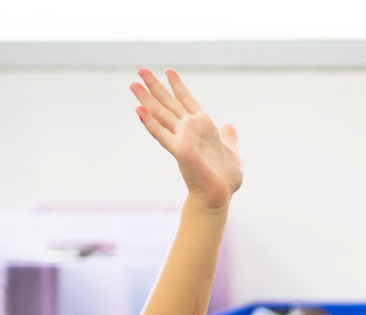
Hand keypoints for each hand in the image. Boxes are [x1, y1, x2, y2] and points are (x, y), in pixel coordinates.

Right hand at [130, 68, 241, 211]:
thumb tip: (228, 125)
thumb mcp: (232, 151)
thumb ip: (229, 137)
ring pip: (161, 114)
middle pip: (169, 103)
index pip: (187, 101)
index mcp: (203, 126)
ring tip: (133, 84)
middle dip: (155, 86)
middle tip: (141, 69)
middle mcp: (190, 129)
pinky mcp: (180, 150)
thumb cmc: (225, 178)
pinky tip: (138, 111)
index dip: (178, 85)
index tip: (169, 71)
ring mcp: (183, 138)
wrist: (220, 195)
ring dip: (146, 99)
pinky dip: (150, 123)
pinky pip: (161, 134)